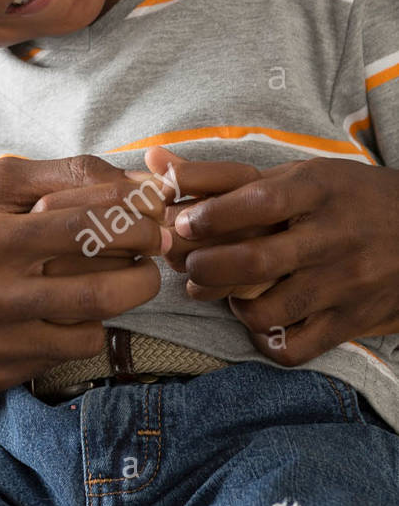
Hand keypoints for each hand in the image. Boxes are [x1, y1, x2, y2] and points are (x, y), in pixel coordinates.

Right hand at [0, 155, 166, 390]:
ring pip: (88, 330)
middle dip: (144, 274)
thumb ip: (69, 174)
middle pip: (98, 290)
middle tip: (152, 259)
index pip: (84, 228)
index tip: (153, 223)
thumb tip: (141, 185)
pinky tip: (66, 312)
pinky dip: (79, 332)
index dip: (134, 225)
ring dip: (117, 306)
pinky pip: (62, 357)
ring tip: (114, 283)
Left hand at [154, 153, 398, 364]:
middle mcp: (333, 236)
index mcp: (320, 189)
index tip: (183, 223)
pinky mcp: (350, 322)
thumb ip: (228, 175)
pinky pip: (294, 346)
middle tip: (189, 265)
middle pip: (255, 261)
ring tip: (220, 292)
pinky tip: (257, 320)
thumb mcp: (301, 174)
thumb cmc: (349, 197)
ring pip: (268, 310)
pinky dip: (264, 339)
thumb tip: (154, 159)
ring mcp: (343, 283)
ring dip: (230, 305)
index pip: (257, 201)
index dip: (211, 215)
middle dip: (206, 267)